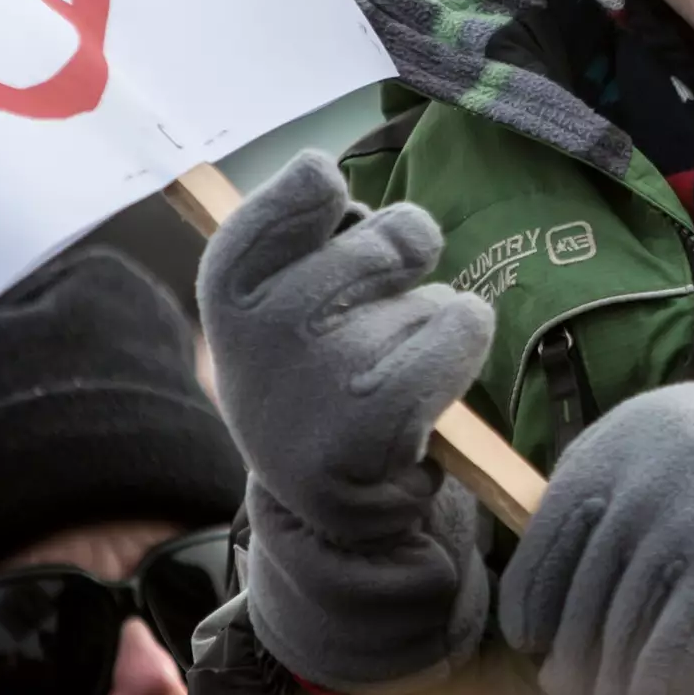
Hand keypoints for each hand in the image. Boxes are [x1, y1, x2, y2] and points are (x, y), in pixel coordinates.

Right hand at [198, 152, 494, 693]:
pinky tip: (425, 407)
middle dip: (413, 272)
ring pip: (435, 293)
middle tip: (379, 331)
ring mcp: (314, 375)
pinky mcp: (369, 419)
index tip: (333, 209)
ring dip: (436, 328)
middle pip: (396, 236)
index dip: (327, 192)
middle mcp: (262, 330)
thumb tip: (316, 169)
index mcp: (233, 294)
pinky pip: (459, 331)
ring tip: (396, 382)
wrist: (340, 525)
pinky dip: (460, 355)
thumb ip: (304, 239)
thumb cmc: (328, 392)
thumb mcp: (293, 313)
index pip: (296, 192)